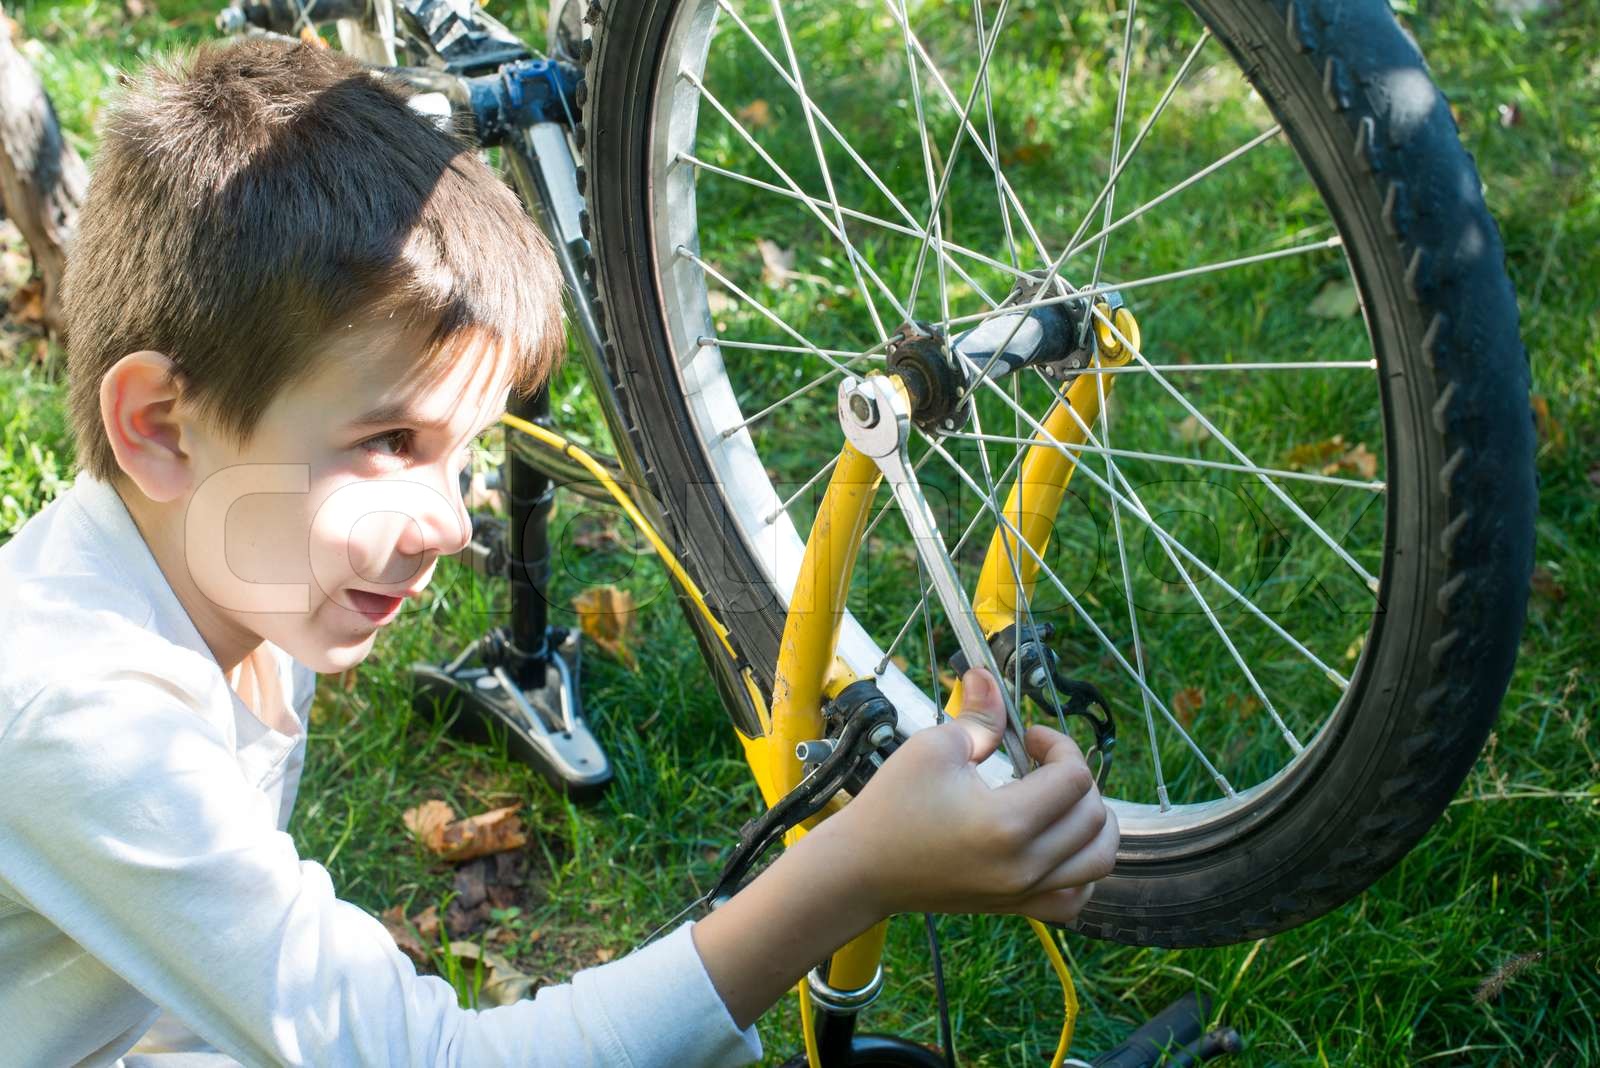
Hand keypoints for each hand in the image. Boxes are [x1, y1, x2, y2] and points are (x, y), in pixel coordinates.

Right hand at [812, 667, 1118, 923]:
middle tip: (1039, 763)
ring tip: (1059, 801)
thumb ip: (979, 715)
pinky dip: (1082, 870)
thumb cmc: (891, 806)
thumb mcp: (934, 748)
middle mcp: (1026, 865)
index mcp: (1008, 824)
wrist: (861, 868)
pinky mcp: (1015, 907)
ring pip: (1099, 859)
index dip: (1058, 745)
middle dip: (1076, 778)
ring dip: (1093, 822)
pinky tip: (1061, 845)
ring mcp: (1023, 892)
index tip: (1029, 737)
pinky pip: (1075, 898)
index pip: (1074, 777)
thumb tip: (990, 676)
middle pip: (1094, 815)